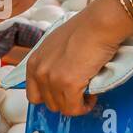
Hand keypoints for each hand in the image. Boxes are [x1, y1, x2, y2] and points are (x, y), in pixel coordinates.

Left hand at [24, 0, 132, 114]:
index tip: (64, 95)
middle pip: (48, 103)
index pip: (34, 94)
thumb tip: (60, 76)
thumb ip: (52, 62)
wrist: (99, 24)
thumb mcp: (56, 46)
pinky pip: (74, 108)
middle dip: (65, 101)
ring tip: (88, 93)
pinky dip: (84, 106)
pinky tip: (92, 96)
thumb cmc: (85, 30)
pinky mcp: (68, 84)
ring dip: (76, 104)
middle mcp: (39, 72)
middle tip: (80, 93)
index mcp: (34, 62)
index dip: (51, 97)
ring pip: (62, 107)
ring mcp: (52, 79)